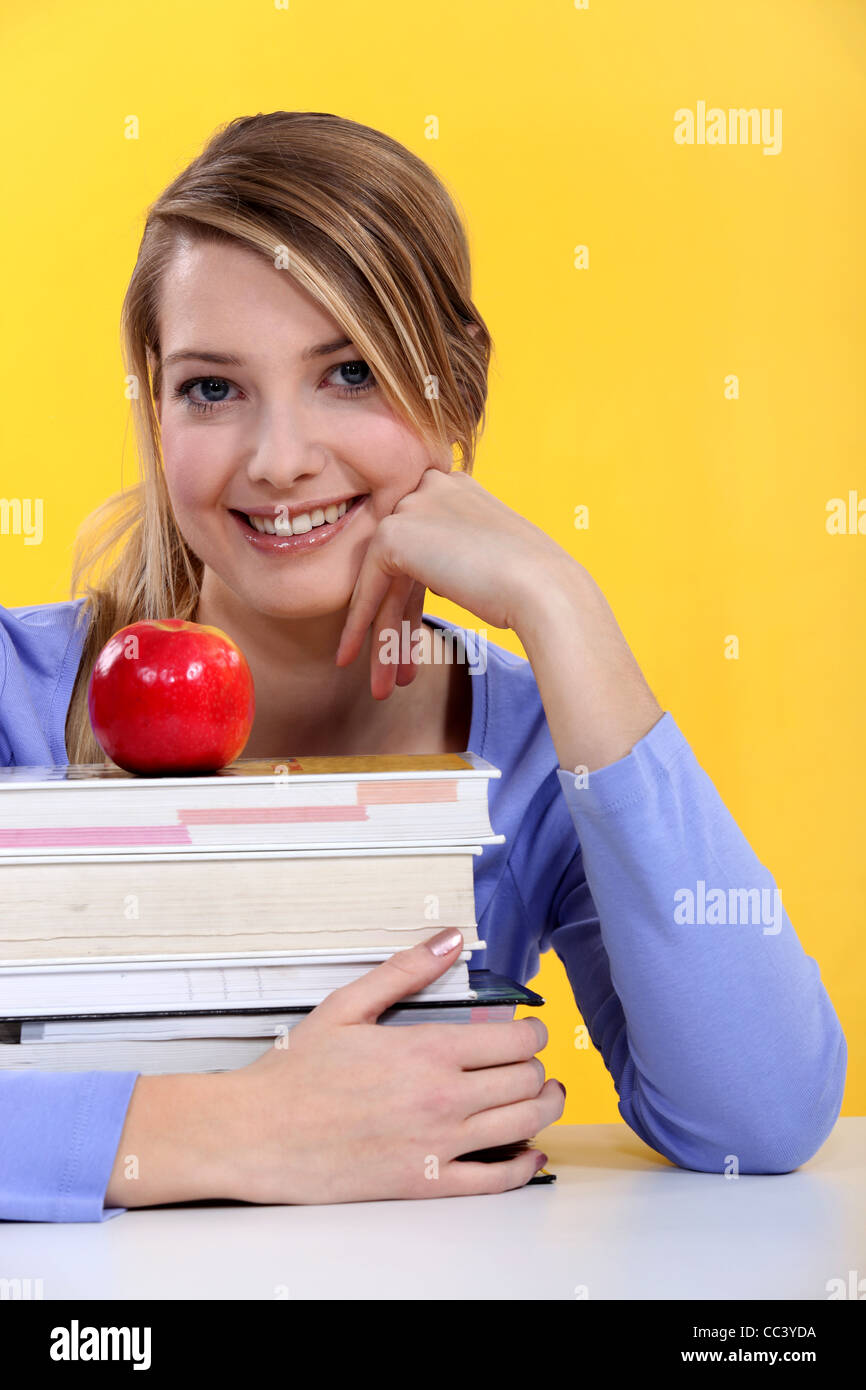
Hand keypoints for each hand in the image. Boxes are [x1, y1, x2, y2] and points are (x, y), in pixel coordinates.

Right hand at [216, 929, 563, 1203]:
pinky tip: (529, 1153)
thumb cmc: (296, 1073)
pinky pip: (495, 1180)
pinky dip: (524, 1167)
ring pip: (523, 1126)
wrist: (258, 1134)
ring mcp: (437, 1145)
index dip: (533, 1031)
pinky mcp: (425, 1183)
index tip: (528, 1029)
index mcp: (427, 1052)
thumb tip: (449, 940)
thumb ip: (405, 970)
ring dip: (544, 1107)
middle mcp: (442, 1100)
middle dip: (537, 1066)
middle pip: (526, 1081)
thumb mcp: (347, 1005)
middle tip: (531, 1060)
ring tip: (543, 1095)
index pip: (515, 1040)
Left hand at [334, 467, 568, 698]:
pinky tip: (353, 658)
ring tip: (379, 688)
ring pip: (383, 582)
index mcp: (458, 487)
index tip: (410, 644)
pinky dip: (359, 625)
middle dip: (395, 624)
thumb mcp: (493, 560)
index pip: (423, 547)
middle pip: (401, 567)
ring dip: (380, 637)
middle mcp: (431, 486)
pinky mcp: (393, 532)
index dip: (412, 602)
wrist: (546, 593)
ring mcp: (411, 506)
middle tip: (394, 672)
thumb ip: (459, 557)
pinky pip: (367, 587)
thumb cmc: (537, 587)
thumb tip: (435, 577)